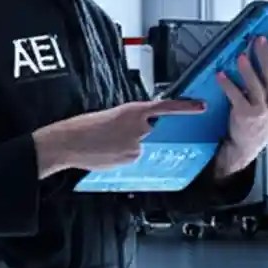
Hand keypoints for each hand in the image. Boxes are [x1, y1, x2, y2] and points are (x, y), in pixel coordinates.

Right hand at [33, 98, 207, 176]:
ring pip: (142, 146)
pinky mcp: (129, 161)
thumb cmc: (82, 127)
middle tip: (119, 132)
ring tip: (106, 142)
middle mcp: (139, 129)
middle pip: (153, 130)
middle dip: (143, 132)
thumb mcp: (109, 114)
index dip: (186, 107)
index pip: (166, 108)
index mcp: (133, 111)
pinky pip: (133, 157)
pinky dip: (122, 154)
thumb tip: (139, 129)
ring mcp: (136, 147)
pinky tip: (106, 152)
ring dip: (129, 144)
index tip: (201, 106)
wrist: (67, 143)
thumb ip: (129, 120)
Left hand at [214, 30, 267, 174]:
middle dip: (266, 55)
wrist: (253, 138)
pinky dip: (228, 85)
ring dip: (248, 70)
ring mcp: (261, 107)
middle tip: (259, 39)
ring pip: (255, 85)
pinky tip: (221, 74)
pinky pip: (235, 96)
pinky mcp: (245, 113)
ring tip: (241, 57)